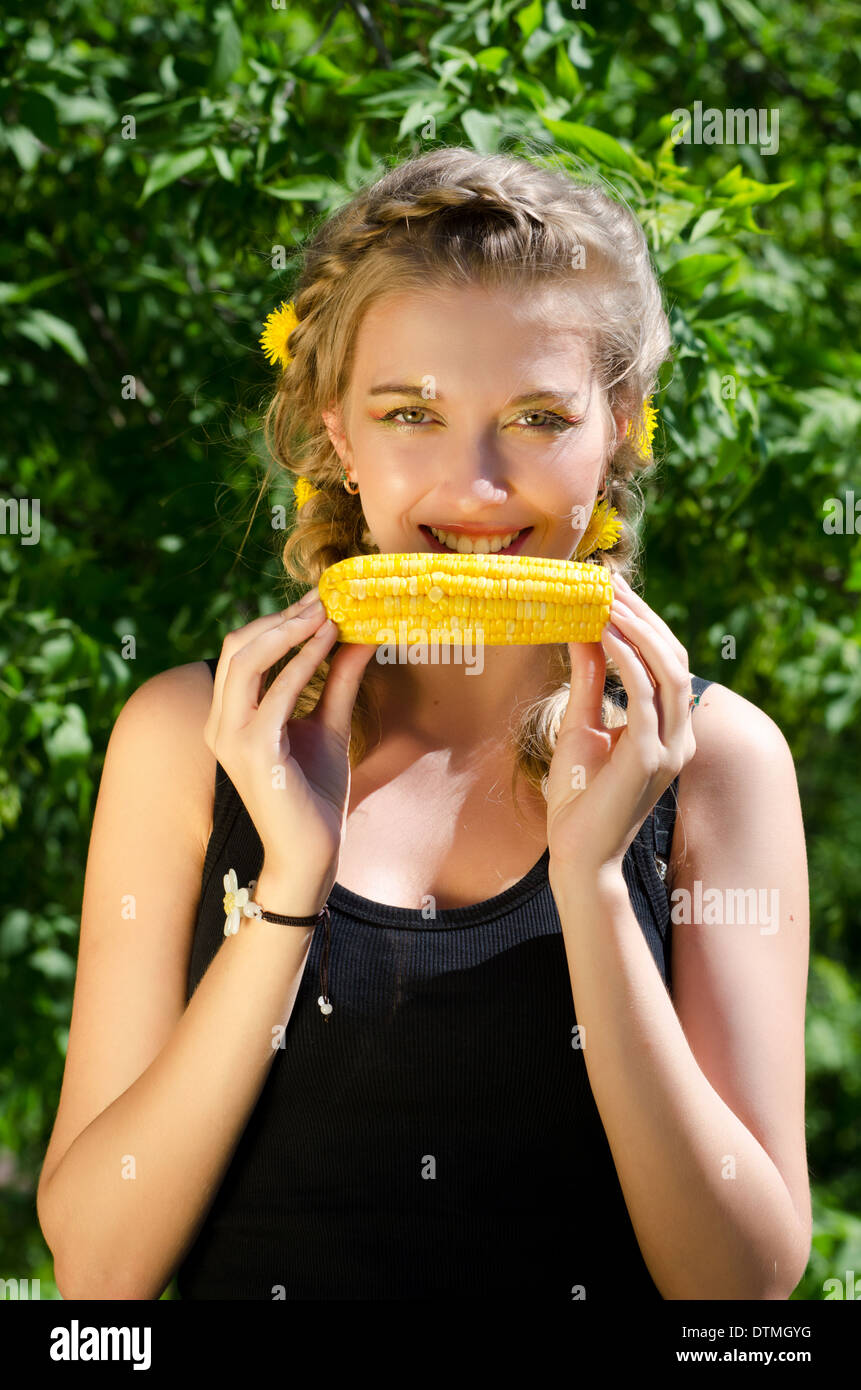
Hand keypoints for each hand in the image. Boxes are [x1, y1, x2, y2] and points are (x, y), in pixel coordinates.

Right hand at [204, 587, 376, 913]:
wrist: (312, 854)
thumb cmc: (316, 796)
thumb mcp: (328, 725)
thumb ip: (337, 681)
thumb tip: (359, 636)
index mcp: (228, 717)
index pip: (240, 650)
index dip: (277, 619)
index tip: (319, 598)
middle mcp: (219, 724)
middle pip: (236, 645)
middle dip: (281, 617)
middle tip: (324, 598)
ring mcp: (230, 737)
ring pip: (246, 659)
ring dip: (289, 630)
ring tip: (327, 612)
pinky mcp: (253, 751)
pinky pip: (275, 692)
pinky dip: (302, 661)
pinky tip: (330, 643)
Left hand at [545, 572, 696, 879]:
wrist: (576, 855)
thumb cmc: (577, 799)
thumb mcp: (580, 725)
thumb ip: (588, 681)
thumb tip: (585, 631)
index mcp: (669, 730)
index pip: (667, 661)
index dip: (643, 622)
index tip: (611, 590)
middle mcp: (679, 736)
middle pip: (673, 657)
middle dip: (642, 616)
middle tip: (608, 583)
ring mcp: (669, 747)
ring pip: (667, 669)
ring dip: (637, 628)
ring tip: (605, 600)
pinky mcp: (649, 757)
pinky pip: (644, 693)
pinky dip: (625, 657)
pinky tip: (602, 634)